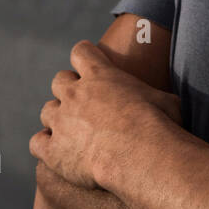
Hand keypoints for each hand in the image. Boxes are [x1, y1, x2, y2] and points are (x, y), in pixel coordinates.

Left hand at [29, 39, 180, 189]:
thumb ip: (158, 97)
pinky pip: (36, 143)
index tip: (89, 64)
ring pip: (46, 112)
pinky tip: (55, 153)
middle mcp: (75, 94)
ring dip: (57, 119)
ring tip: (71, 131)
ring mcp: (61, 122)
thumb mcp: (167, 101)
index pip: (81, 52)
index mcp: (101, 75)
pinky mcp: (53, 151)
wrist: (140, 156)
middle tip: (83, 104)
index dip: (84, 57)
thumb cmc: (160, 126)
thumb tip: (172, 102)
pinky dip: (44, 146)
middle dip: (68, 90)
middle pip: (59, 80)